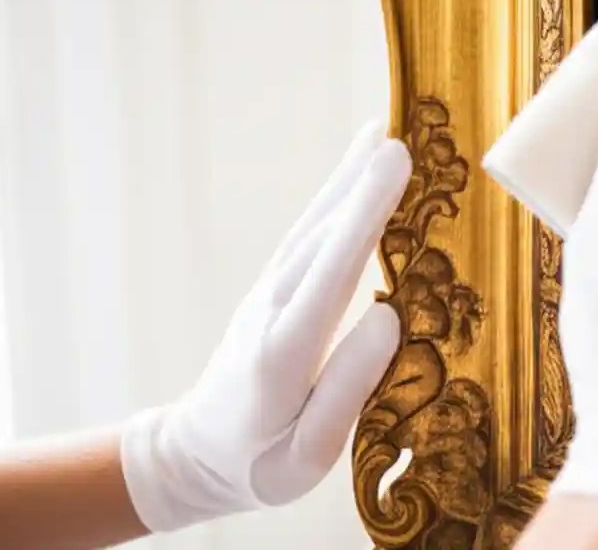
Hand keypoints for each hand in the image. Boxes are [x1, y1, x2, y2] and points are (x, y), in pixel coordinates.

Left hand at [120, 122, 410, 531]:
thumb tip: (388, 316)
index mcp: (284, 354)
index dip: (365, 215)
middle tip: (403, 137)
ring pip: (312, 227)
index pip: (332, 274)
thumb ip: (346, 388)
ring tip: (382, 134)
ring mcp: (267, 294)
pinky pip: (307, 234)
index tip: (393, 165)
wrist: (195, 456)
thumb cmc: (259, 464)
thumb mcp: (306, 456)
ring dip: (347, 180)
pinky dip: (334, 197)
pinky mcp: (271, 289)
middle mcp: (272, 310)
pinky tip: (354, 170)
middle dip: (361, 187)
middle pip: (323, 238)